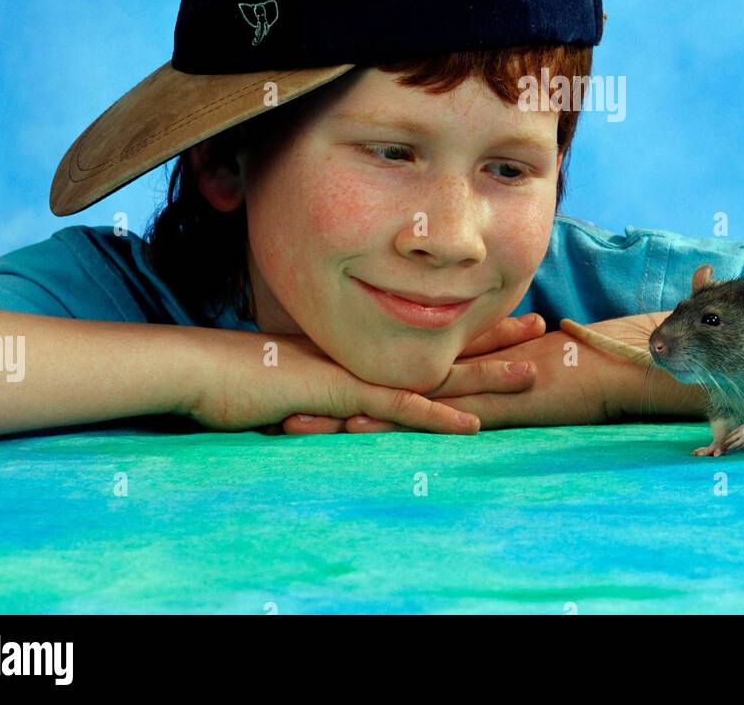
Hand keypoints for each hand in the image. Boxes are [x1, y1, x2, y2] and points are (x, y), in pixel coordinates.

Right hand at [185, 325, 536, 435]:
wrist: (200, 368)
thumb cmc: (240, 375)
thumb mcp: (296, 378)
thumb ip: (328, 384)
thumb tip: (343, 394)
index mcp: (364, 348)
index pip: (428, 336)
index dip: (469, 328)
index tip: (507, 316)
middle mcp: (368, 354)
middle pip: (446, 346)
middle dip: (497, 337)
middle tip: (544, 325)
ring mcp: (359, 372)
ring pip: (437, 375)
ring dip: (487, 375)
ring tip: (534, 372)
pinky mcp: (342, 396)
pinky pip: (399, 410)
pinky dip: (438, 420)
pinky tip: (473, 428)